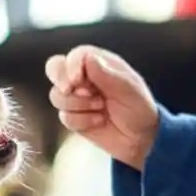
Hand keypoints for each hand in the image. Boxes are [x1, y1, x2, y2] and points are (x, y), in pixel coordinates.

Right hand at [46, 45, 159, 169]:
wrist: (141, 139)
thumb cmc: (140, 109)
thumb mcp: (131, 91)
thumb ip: (110, 75)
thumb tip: (89, 59)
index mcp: (100, 64)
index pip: (75, 56)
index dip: (71, 65)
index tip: (76, 79)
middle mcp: (85, 78)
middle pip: (55, 68)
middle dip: (60, 80)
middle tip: (69, 89)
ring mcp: (77, 97)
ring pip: (57, 96)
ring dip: (78, 105)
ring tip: (101, 108)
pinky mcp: (73, 117)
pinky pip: (64, 117)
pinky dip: (82, 121)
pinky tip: (99, 121)